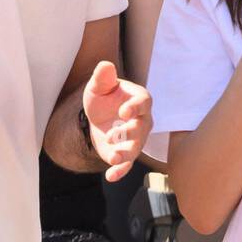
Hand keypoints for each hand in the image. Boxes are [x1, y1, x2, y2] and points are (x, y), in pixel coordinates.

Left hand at [83, 61, 152, 182]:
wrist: (97, 116)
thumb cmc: (104, 97)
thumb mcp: (99, 86)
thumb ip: (103, 77)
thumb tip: (105, 65)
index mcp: (139, 101)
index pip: (144, 103)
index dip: (136, 107)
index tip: (123, 111)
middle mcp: (142, 121)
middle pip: (142, 128)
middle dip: (129, 132)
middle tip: (111, 135)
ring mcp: (135, 139)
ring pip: (136, 149)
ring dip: (125, 154)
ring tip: (113, 158)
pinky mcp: (125, 154)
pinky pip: (126, 165)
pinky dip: (120, 171)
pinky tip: (110, 176)